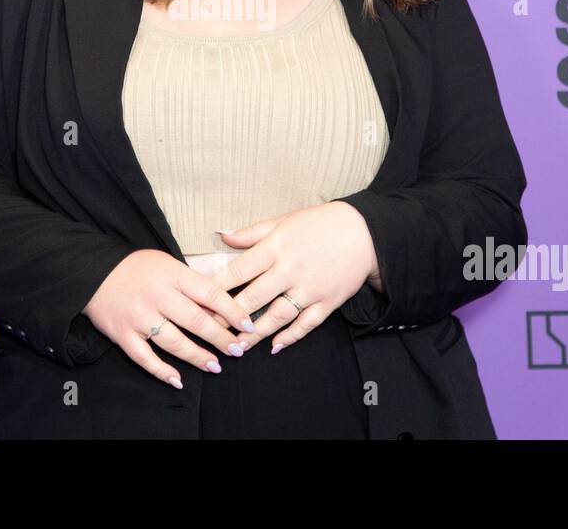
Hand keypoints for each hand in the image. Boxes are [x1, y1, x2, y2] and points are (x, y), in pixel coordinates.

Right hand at [82, 249, 256, 388]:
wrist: (93, 272)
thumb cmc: (138, 268)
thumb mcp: (167, 264)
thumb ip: (191, 283)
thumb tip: (222, 306)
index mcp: (172, 275)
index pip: (209, 293)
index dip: (232, 311)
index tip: (248, 325)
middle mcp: (158, 296)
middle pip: (196, 321)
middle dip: (221, 338)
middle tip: (237, 349)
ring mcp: (139, 317)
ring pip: (174, 342)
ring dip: (197, 357)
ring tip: (215, 366)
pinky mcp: (123, 334)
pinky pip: (145, 358)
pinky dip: (161, 371)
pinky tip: (178, 380)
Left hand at [207, 201, 379, 352]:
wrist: (365, 232)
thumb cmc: (320, 223)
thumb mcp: (284, 221)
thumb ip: (252, 233)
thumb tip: (221, 236)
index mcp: (277, 247)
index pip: (240, 269)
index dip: (218, 286)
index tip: (201, 299)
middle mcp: (291, 270)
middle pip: (254, 297)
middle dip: (230, 316)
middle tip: (210, 330)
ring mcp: (310, 289)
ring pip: (277, 316)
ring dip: (255, 334)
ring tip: (237, 346)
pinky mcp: (328, 302)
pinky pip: (306, 324)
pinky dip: (290, 337)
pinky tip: (274, 346)